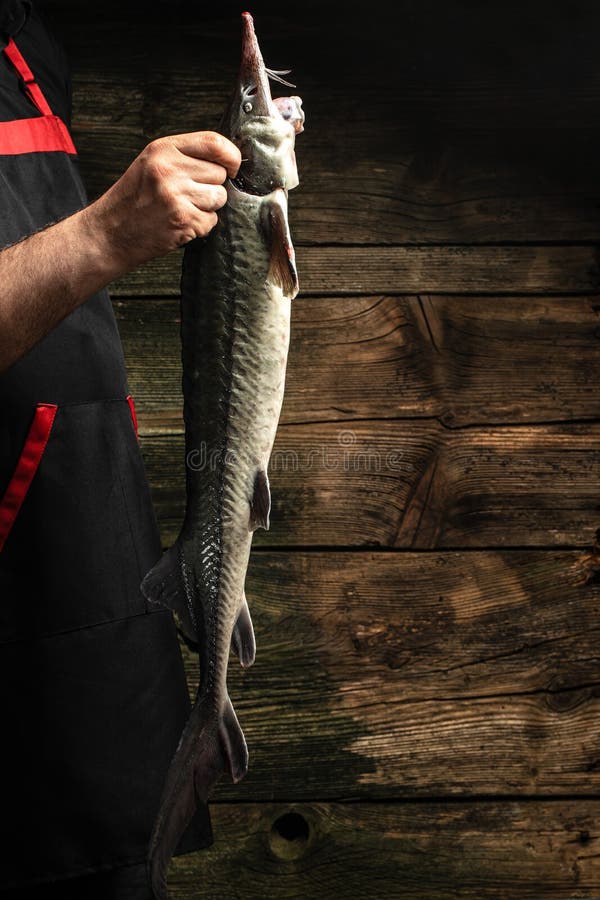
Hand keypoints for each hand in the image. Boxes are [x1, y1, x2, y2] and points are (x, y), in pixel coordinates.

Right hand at [86, 131, 240, 269]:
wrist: (111, 232)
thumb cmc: (134, 198)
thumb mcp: (152, 163)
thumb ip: (186, 156)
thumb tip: (228, 159)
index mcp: (163, 149)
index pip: (214, 142)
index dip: (231, 156)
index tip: (232, 166)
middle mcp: (170, 170)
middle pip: (220, 174)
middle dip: (212, 186)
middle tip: (189, 194)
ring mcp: (177, 196)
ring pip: (219, 198)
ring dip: (208, 207)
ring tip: (183, 208)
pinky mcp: (183, 221)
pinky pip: (211, 221)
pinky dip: (200, 225)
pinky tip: (180, 223)